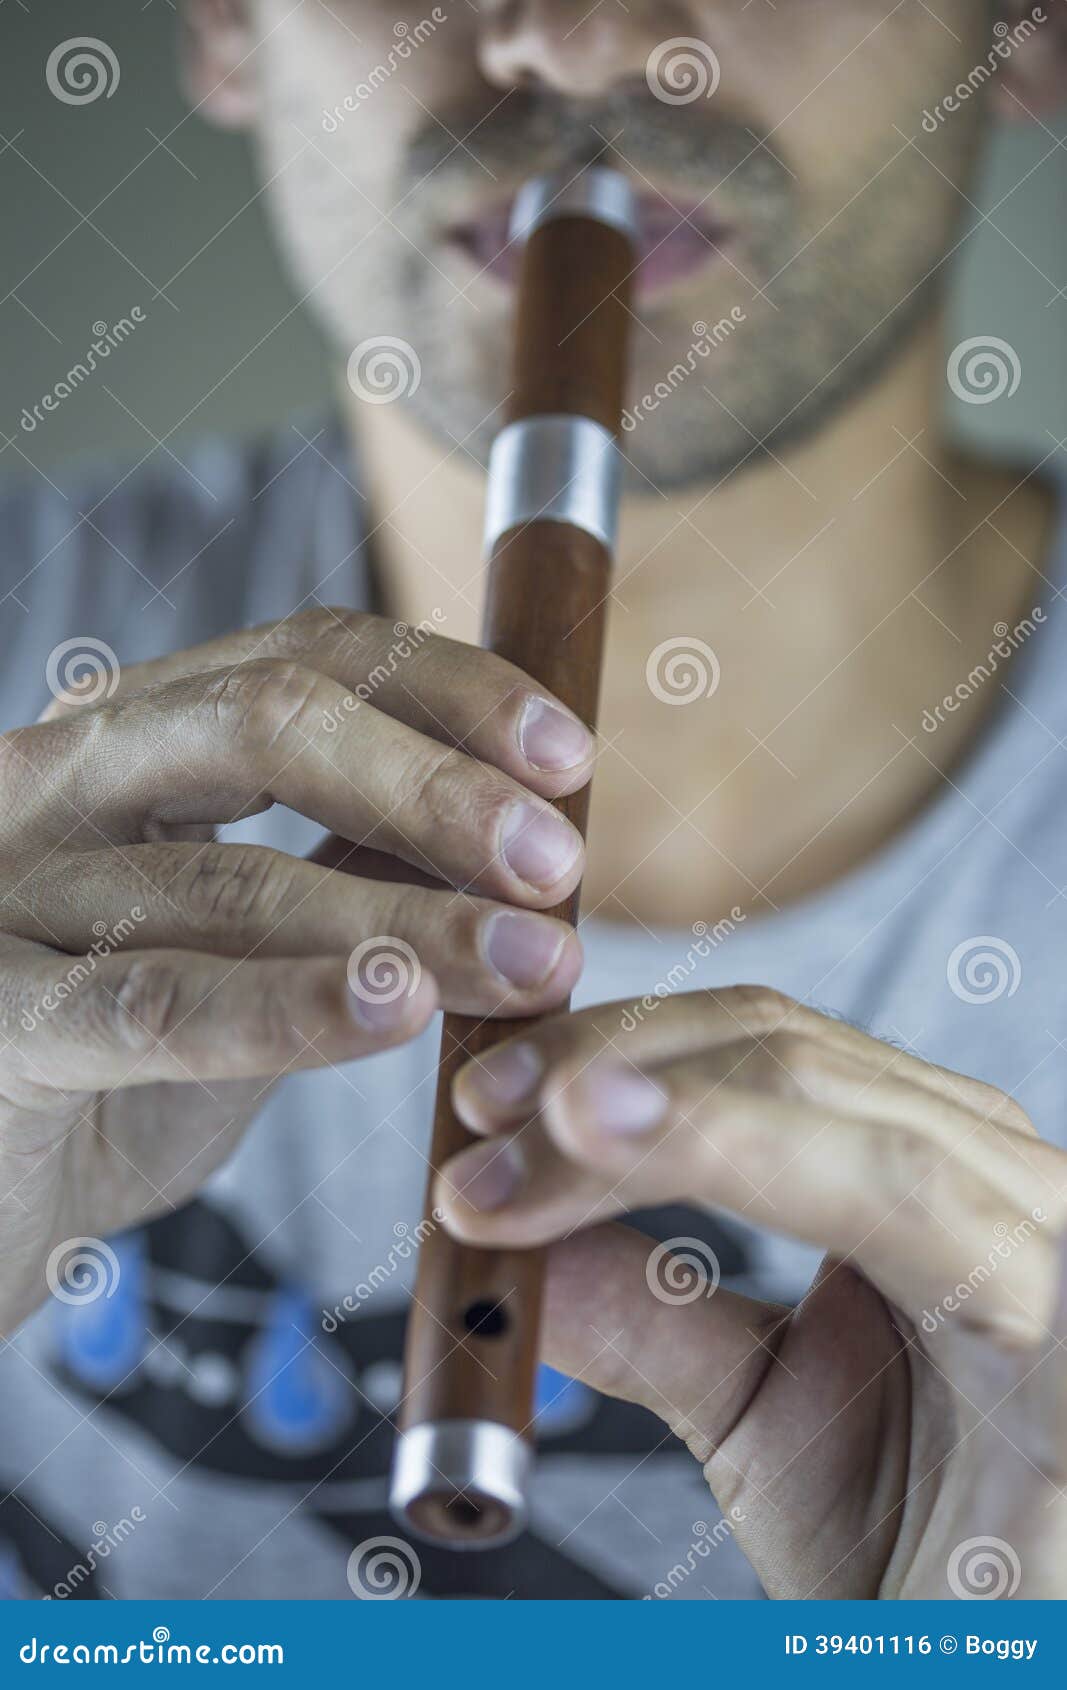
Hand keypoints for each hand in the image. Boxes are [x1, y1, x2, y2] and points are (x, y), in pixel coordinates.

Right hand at [0, 606, 592, 1332]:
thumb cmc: (113, 1060)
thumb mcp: (244, 937)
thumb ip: (347, 867)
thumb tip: (518, 823)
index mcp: (132, 735)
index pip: (304, 657)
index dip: (451, 692)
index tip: (568, 758)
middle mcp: (58, 779)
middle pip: (267, 724)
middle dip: (435, 787)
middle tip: (557, 861)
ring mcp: (9, 890)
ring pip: (230, 877)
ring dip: (406, 920)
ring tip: (529, 961)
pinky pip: (155, 1005)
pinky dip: (287, 1008)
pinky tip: (393, 1011)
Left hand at [437, 988, 1066, 1598]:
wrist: (986, 1661)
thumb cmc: (913, 1545)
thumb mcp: (748, 1409)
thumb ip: (643, 1313)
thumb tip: (506, 1231)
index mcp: (929, 1174)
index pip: (760, 1054)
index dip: (613, 1050)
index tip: (484, 1097)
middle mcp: (997, 1174)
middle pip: (784, 1049)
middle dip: (610, 1065)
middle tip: (480, 1117)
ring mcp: (1043, 1231)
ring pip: (824, 1097)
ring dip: (648, 1106)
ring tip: (527, 1132)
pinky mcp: (1061, 1311)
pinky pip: (891, 1194)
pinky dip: (739, 1148)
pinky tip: (622, 1137)